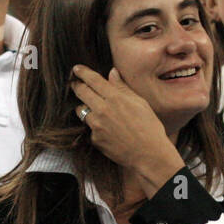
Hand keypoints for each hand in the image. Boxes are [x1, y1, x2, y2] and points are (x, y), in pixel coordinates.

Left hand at [70, 66, 184, 191]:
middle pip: (81, 93)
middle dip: (77, 86)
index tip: (76, 69)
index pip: (93, 80)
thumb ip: (122, 87)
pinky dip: (95, 127)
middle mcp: (103, 110)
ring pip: (82, 111)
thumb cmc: (149, 127)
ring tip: (95, 110)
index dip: (82, 72)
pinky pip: (90, 129)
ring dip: (85, 108)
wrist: (148, 154)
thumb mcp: (140, 103)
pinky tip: (107, 130)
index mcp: (115, 98)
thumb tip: (112, 72)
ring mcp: (97, 126)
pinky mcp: (95, 139)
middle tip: (75, 84)